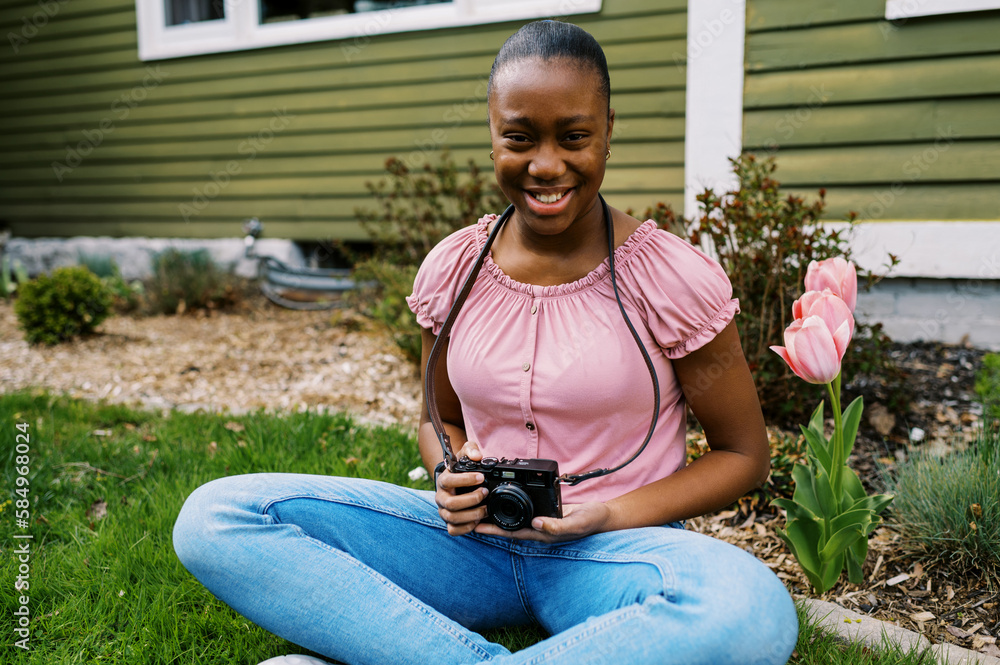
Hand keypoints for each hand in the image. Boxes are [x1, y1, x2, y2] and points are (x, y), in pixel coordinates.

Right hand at [434, 441, 488, 535]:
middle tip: (485, 493)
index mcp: (443, 480)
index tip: (481, 477)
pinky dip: (466, 528)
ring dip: (472, 514)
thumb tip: (477, 456)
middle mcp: (441, 497)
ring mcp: (444, 511)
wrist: (456, 482)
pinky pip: (453, 530)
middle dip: (471, 500)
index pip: (449, 481)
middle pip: (451, 503)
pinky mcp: (449, 523)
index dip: (465, 480)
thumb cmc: (461, 468)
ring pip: (452, 518)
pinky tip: (477, 521)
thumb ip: (470, 449)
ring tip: (485, 509)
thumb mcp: (465, 453)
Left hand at [474, 502, 612, 542]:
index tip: (476, 525)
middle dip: (489, 523)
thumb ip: (557, 525)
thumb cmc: (591, 521)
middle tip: (468, 515)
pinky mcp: (546, 512)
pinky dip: (511, 506)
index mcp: (543, 533)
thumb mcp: (576, 523)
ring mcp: (542, 521)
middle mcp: (539, 529)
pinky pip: (524, 510)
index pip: (513, 533)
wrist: (602, 515)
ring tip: (479, 507)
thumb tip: (537, 523)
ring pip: (514, 519)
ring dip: (498, 514)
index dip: (494, 530)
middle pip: (509, 527)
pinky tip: (503, 499)